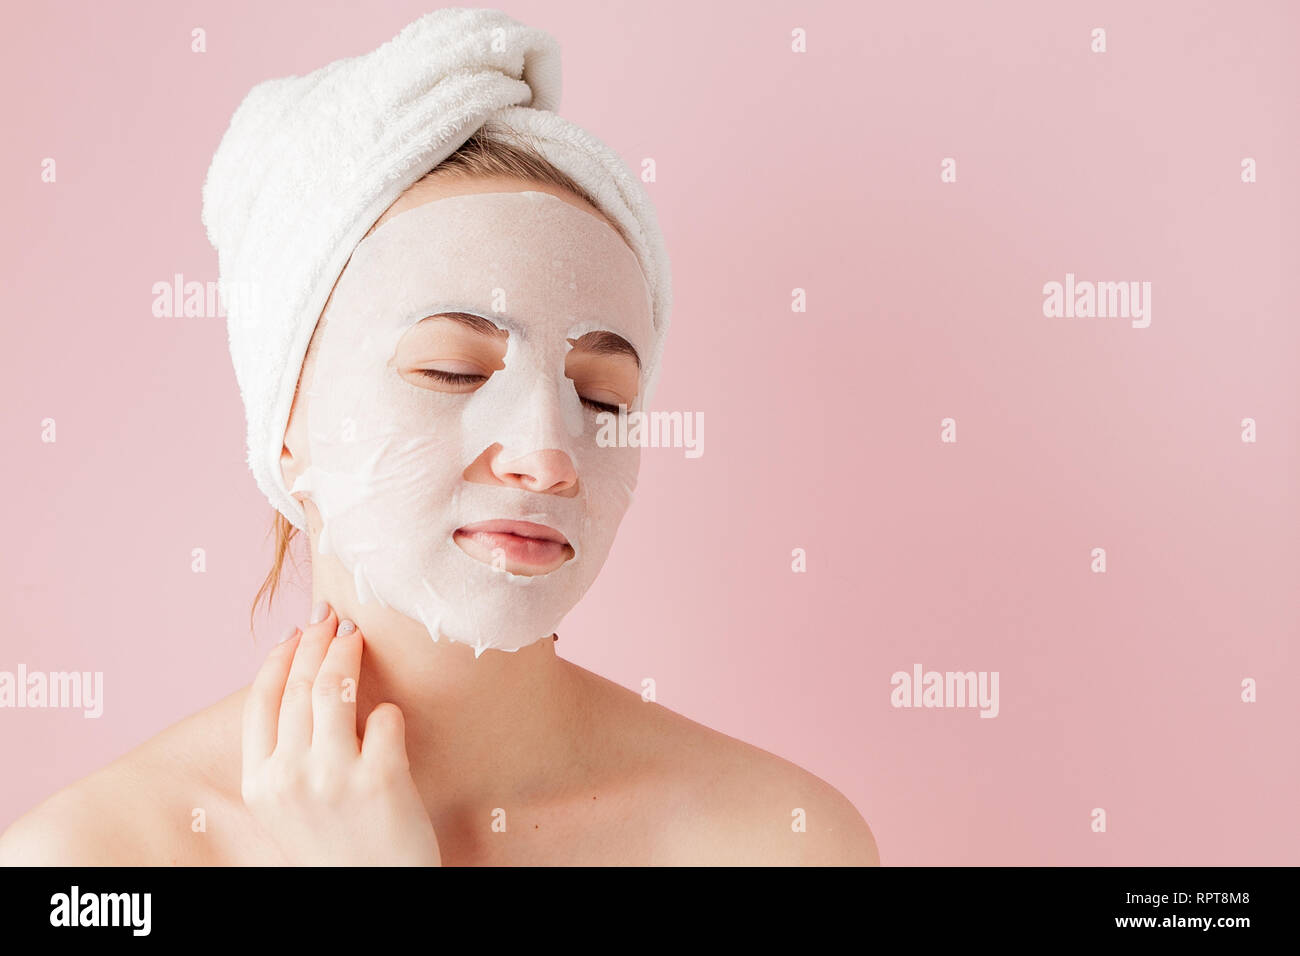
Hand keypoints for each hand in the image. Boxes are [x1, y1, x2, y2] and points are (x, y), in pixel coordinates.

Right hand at [241, 603, 440, 865]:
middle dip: (315, 643)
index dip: (279, 658)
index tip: (295, 632)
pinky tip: (389, 718)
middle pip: (299, 687)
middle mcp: (290, 776)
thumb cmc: (338, 845)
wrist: (377, 895)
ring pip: (335, 690)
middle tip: (333, 619)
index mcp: (261, 783)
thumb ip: (286, 754)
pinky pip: (386, 718)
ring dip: (347, 654)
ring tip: (358, 636)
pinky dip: (388, 711)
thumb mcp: (289, 806)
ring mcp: (335, 776)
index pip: (261, 702)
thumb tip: (297, 679)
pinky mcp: (381, 778)